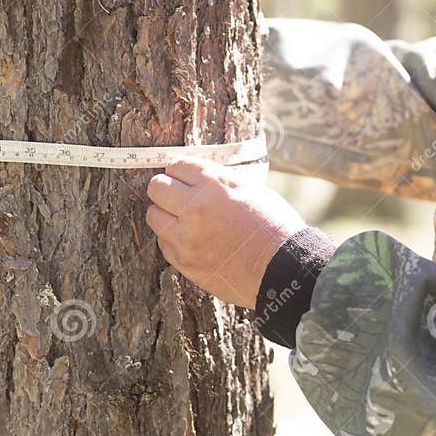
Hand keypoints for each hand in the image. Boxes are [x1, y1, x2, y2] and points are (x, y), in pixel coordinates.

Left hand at [145, 158, 306, 308]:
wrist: (282, 269)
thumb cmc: (273, 227)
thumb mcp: (250, 188)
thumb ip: (218, 180)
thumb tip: (192, 174)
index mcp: (213, 185)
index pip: (178, 165)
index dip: (181, 170)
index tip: (184, 177)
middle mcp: (194, 209)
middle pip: (156, 187)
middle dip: (166, 188)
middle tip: (177, 195)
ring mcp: (185, 238)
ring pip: (154, 215)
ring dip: (166, 214)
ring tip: (185, 220)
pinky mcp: (183, 262)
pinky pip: (164, 243)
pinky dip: (173, 239)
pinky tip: (193, 240)